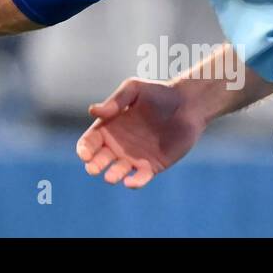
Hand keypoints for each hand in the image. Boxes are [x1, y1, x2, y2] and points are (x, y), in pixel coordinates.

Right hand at [75, 78, 206, 188]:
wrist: (188, 105)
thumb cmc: (159, 93)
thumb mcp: (134, 89)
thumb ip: (115, 101)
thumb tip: (93, 111)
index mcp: (109, 126)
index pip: (90, 141)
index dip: (84, 148)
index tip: (85, 153)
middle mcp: (118, 143)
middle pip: (99, 158)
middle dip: (94, 165)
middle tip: (94, 167)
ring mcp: (134, 156)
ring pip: (117, 171)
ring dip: (112, 175)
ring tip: (111, 177)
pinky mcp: (152, 166)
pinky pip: (140, 178)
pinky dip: (134, 183)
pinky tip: (130, 182)